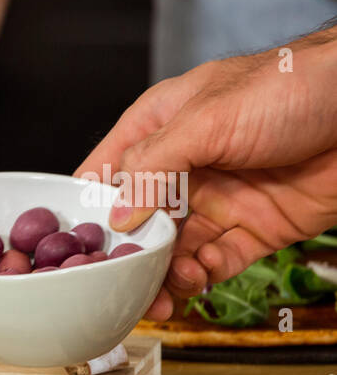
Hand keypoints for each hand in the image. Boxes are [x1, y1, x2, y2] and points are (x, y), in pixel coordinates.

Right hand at [77, 27, 336, 319]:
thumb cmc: (295, 85)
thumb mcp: (207, 118)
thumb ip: (154, 166)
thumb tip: (118, 217)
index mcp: (159, 128)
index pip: (105, 175)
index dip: (88, 212)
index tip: (79, 248)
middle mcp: (183, 167)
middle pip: (136, 224)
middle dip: (127, 257)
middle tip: (119, 285)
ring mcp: (219, 200)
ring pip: (172, 251)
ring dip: (162, 275)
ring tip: (163, 290)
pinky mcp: (254, 228)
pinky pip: (215, 262)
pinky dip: (201, 277)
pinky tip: (197, 279)